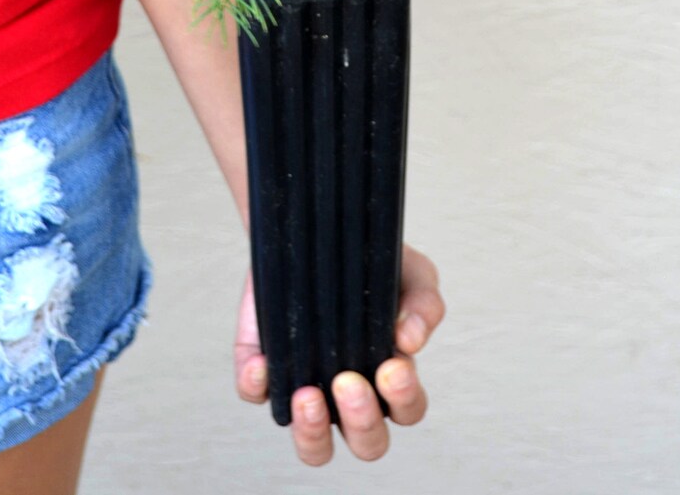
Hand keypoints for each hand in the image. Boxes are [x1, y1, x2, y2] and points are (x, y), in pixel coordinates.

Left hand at [234, 242, 443, 464]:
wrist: (321, 235)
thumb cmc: (372, 265)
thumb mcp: (411, 274)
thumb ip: (423, 304)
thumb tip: (411, 340)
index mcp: (390, 379)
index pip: (406, 410)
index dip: (403, 399)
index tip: (393, 367)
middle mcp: (349, 398)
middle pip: (366, 442)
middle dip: (359, 420)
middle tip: (347, 381)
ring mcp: (307, 388)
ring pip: (313, 445)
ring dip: (312, 432)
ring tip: (307, 396)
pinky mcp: (266, 369)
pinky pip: (257, 394)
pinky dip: (256, 385)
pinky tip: (261, 363)